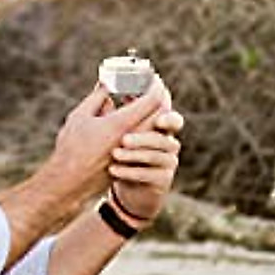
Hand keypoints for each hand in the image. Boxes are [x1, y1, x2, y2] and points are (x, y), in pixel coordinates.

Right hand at [47, 83, 166, 210]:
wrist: (70, 182)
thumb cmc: (71, 148)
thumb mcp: (80, 116)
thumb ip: (98, 97)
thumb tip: (108, 81)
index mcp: (121, 124)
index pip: (153, 100)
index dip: (156, 85)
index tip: (153, 77)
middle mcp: (133, 137)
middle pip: (160, 113)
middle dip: (159, 96)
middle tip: (150, 86)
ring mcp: (135, 150)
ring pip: (155, 126)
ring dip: (154, 111)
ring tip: (141, 100)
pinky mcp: (134, 158)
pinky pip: (148, 137)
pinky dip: (147, 124)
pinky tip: (134, 117)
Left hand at [108, 82, 182, 224]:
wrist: (109, 192)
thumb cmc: (108, 156)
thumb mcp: (105, 130)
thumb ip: (107, 107)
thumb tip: (105, 82)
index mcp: (153, 124)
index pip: (164, 107)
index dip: (161, 101)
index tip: (150, 98)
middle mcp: (164, 140)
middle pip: (169, 130)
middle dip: (148, 133)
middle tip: (124, 137)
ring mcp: (167, 160)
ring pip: (160, 153)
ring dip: (137, 153)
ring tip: (115, 154)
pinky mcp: (162, 179)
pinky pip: (152, 174)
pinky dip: (133, 172)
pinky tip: (114, 171)